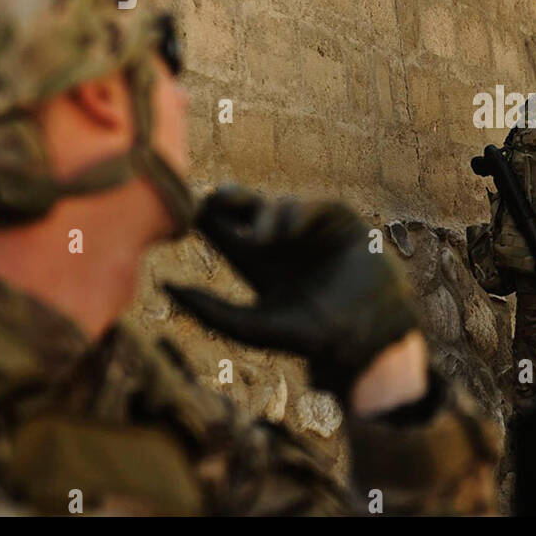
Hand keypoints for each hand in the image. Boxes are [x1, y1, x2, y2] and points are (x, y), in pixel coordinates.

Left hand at [163, 186, 418, 400]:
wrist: (370, 334)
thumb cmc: (312, 337)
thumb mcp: (254, 328)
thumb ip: (211, 311)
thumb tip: (165, 287)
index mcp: (256, 263)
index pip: (221, 230)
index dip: (204, 217)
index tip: (189, 215)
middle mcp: (279, 241)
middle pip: (243, 205)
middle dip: (226, 197)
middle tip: (213, 199)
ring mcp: (309, 228)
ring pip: (274, 202)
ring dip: (263, 215)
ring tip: (264, 240)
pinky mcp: (338, 219)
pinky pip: (310, 204)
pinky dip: (295, 214)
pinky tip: (287, 233)